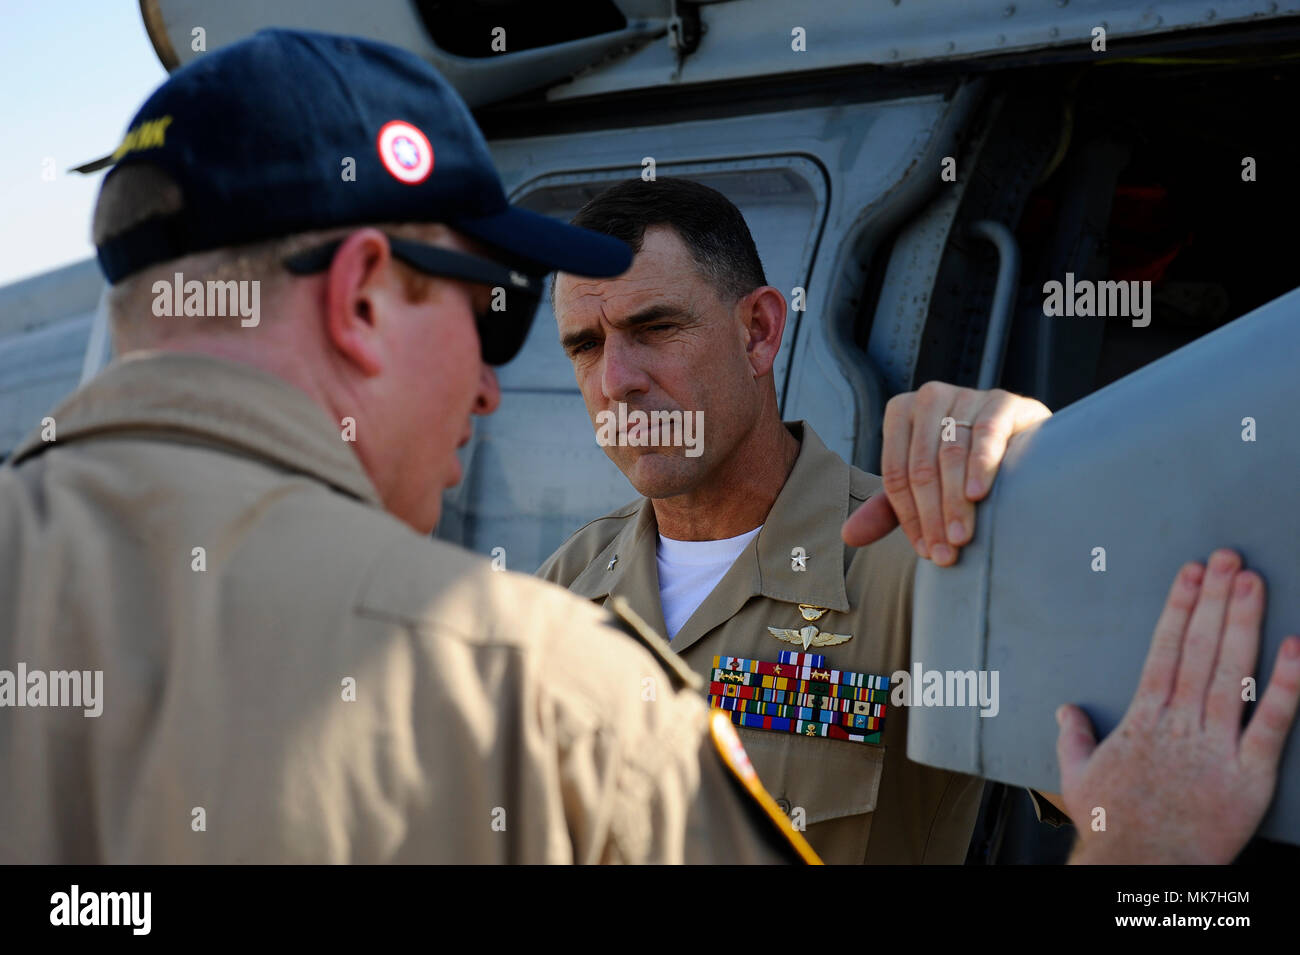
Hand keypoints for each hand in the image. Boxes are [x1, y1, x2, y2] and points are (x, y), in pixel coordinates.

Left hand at [841, 382, 1050, 563]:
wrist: (1022, 439)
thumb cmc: (962, 466)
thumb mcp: (921, 485)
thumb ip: (888, 509)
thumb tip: (848, 537)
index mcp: (900, 412)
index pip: (896, 474)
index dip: (909, 517)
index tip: (926, 552)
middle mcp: (928, 397)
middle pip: (921, 468)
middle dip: (932, 517)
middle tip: (945, 554)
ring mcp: (965, 395)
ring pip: (951, 455)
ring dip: (954, 502)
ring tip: (961, 538)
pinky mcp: (1002, 401)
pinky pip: (986, 434)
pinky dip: (981, 466)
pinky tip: (978, 495)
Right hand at [1060, 550, 1299, 863]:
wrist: (1141, 870)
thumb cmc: (1111, 825)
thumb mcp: (1077, 774)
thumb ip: (1073, 736)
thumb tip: (1066, 711)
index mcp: (1142, 719)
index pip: (1164, 649)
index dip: (1179, 606)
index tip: (1192, 572)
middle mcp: (1179, 725)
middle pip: (1199, 649)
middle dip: (1214, 599)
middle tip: (1229, 559)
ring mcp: (1215, 748)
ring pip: (1232, 674)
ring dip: (1243, 623)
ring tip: (1252, 582)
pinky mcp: (1249, 776)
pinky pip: (1271, 724)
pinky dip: (1286, 685)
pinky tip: (1294, 649)